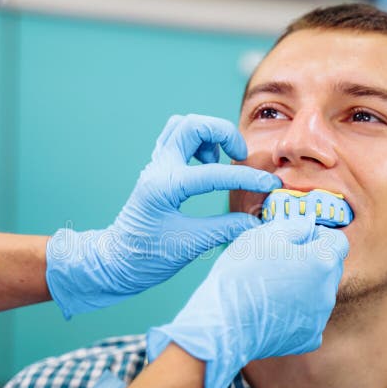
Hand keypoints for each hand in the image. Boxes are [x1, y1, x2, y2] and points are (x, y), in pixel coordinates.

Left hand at [46, 114, 280, 317]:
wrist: (116, 262)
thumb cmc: (146, 258)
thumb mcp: (189, 246)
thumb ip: (225, 229)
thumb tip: (257, 222)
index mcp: (165, 187)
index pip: (214, 173)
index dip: (247, 178)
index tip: (270, 185)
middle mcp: (158, 169)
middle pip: (193, 124)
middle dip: (223, 133)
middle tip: (240, 156)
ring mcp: (154, 166)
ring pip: (182, 125)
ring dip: (207, 134)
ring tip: (220, 160)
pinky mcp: (156, 170)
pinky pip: (175, 138)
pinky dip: (196, 141)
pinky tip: (207, 163)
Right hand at [147, 213, 348, 387]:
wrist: (223, 323)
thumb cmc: (241, 275)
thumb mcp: (264, 235)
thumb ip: (294, 225)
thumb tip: (309, 224)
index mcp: (322, 262)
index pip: (338, 241)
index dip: (318, 235)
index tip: (298, 239)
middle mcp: (328, 292)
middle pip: (331, 268)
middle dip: (314, 260)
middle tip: (280, 261)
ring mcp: (320, 319)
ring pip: (320, 294)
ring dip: (305, 286)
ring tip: (272, 287)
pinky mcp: (308, 339)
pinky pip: (310, 319)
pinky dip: (298, 313)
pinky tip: (274, 309)